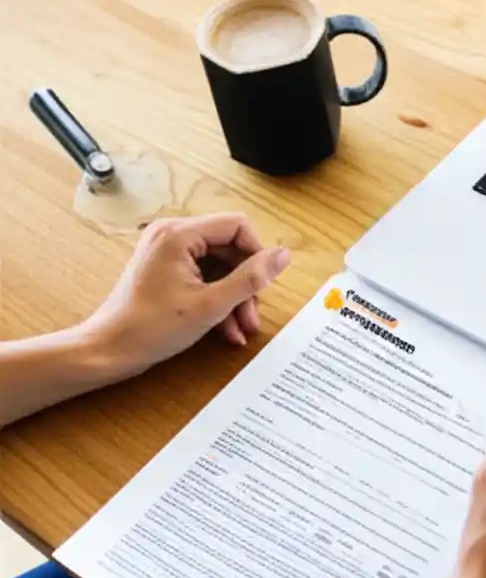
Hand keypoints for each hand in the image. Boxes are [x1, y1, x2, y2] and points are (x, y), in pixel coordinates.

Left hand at [83, 213, 290, 380]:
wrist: (109, 350)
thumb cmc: (150, 328)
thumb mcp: (211, 305)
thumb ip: (251, 278)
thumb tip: (283, 256)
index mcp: (178, 234)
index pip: (237, 226)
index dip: (257, 254)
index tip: (264, 284)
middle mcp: (171, 234)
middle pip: (229, 247)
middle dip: (246, 283)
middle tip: (253, 315)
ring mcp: (167, 251)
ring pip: (219, 265)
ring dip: (235, 295)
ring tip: (242, 327)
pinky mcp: (166, 268)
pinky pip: (203, 275)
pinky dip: (217, 298)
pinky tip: (227, 327)